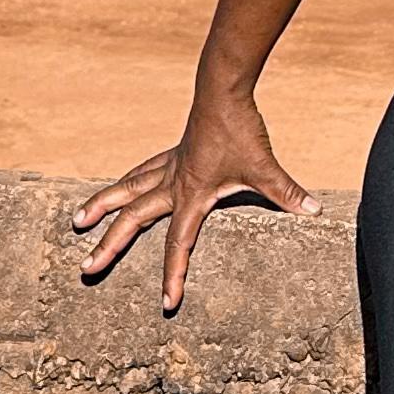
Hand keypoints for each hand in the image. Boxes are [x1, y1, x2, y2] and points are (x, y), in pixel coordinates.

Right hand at [73, 85, 318, 312]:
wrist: (224, 90)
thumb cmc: (242, 129)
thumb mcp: (264, 165)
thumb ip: (287, 192)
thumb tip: (316, 211)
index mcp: (192, 194)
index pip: (179, 244)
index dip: (173, 275)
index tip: (167, 303)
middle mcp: (173, 184)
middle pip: (134, 220)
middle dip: (110, 247)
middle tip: (86, 269)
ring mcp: (169, 167)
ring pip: (127, 191)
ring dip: (102, 207)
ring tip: (77, 222)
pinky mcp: (173, 153)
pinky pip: (141, 172)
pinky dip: (125, 183)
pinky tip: (117, 189)